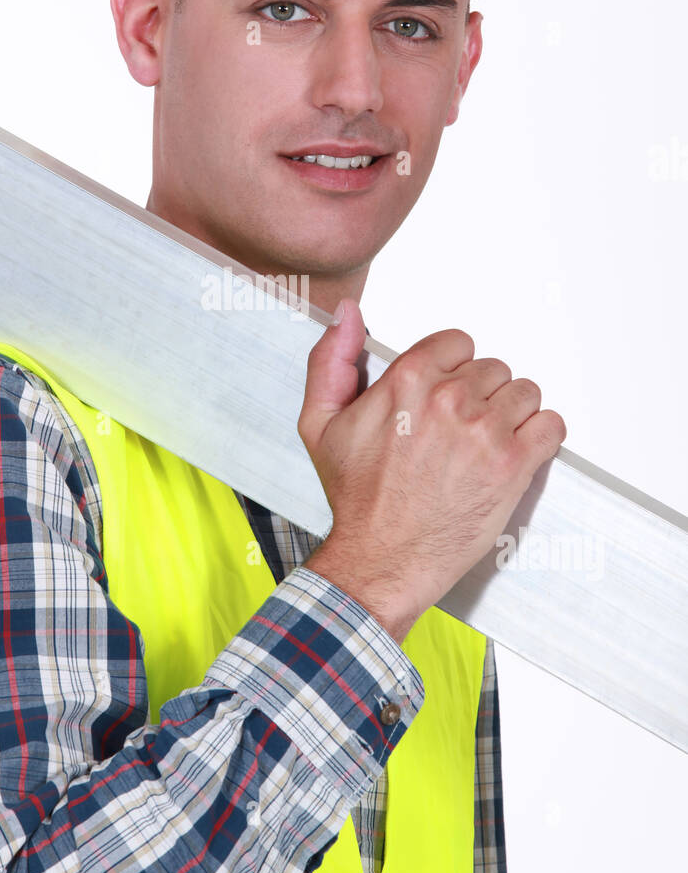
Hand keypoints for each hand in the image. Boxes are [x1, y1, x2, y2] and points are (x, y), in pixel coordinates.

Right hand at [299, 298, 566, 642]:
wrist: (381, 558)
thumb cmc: (355, 497)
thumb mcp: (320, 422)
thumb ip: (331, 360)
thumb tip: (348, 315)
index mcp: (407, 380)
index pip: (459, 343)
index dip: (453, 370)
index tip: (444, 396)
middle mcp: (450, 400)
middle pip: (493, 368)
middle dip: (481, 394)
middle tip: (461, 429)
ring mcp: (486, 432)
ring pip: (525, 393)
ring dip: (511, 414)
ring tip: (487, 443)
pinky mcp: (514, 465)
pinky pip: (551, 425)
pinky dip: (540, 437)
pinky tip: (516, 453)